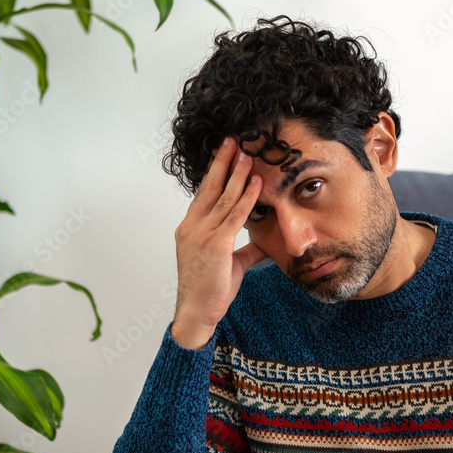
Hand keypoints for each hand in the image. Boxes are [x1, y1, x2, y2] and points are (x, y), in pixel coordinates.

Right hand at [171, 137, 265, 348]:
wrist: (196, 312)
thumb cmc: (208, 290)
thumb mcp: (229, 263)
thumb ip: (244, 249)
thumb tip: (261, 242)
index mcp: (191, 228)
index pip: (204, 193)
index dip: (215, 172)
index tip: (224, 153)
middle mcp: (193, 226)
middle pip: (210, 187)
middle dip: (222, 162)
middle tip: (232, 140)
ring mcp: (202, 234)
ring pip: (223, 197)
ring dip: (237, 174)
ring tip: (247, 154)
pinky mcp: (216, 244)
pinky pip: (235, 216)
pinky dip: (247, 198)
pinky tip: (256, 184)